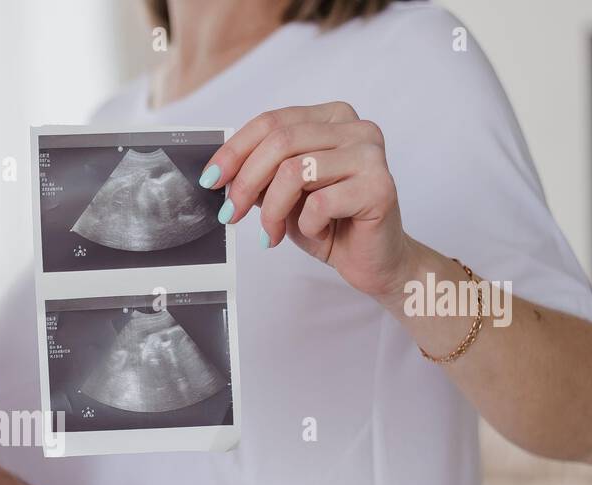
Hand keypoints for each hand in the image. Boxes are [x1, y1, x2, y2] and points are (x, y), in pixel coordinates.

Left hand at [200, 101, 416, 300]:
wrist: (373, 260)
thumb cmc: (330, 224)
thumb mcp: (284, 195)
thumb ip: (261, 175)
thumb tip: (221, 171)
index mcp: (331, 118)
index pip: (272, 121)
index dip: (234, 151)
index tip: (211, 180)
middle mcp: (355, 128)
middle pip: (280, 142)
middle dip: (245, 183)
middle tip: (231, 214)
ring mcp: (371, 154)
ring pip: (295, 171)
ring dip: (272, 210)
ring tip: (271, 233)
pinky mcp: (380, 187)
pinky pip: (320, 202)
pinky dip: (306, 225)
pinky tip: (316, 232)